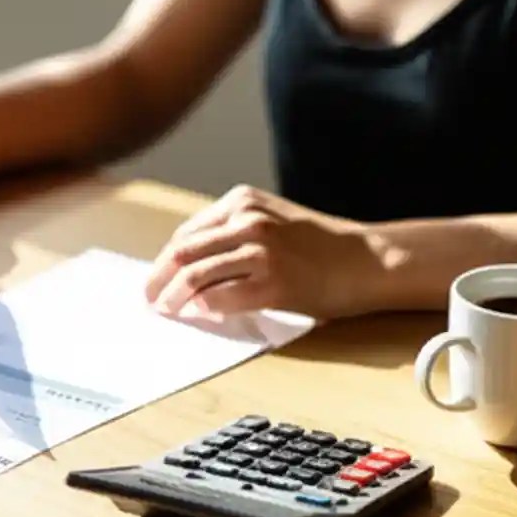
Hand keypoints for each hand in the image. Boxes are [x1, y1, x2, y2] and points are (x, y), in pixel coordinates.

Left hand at [145, 185, 381, 318]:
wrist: (367, 260)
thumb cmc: (321, 245)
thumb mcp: (273, 219)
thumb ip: (234, 232)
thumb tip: (192, 263)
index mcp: (242, 201)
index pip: (187, 233)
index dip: (164, 260)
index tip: (155, 279)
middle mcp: (247, 220)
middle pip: (182, 252)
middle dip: (158, 279)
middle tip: (149, 300)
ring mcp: (260, 251)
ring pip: (195, 275)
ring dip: (173, 298)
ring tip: (167, 311)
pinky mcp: (272, 283)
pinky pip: (220, 298)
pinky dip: (201, 309)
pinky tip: (196, 316)